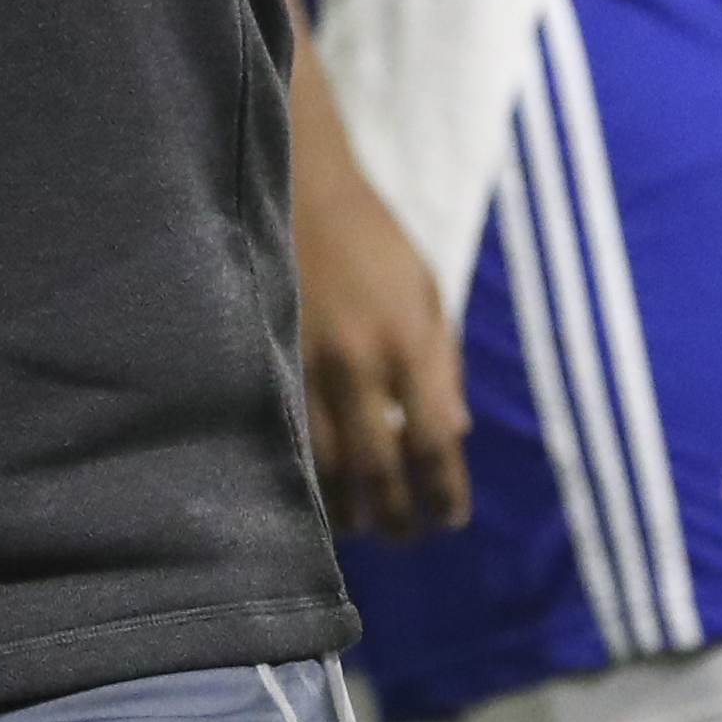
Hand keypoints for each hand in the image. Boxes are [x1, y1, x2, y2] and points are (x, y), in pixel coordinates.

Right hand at [292, 79, 470, 536]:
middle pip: (380, 469)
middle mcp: (358, 361)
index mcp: (407, 340)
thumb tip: (456, 434)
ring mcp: (304, 365)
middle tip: (407, 536)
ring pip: (325, 468)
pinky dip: (302, 479)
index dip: (444, 492)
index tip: (449, 518)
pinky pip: (283, 441)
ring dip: (347, 511)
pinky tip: (312, 495)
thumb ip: (442, 363)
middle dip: (398, 517)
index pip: (433, 441)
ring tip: (361, 526)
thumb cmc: (371, 238)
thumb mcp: (424, 290)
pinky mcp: (264, 361)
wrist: (297, 186)